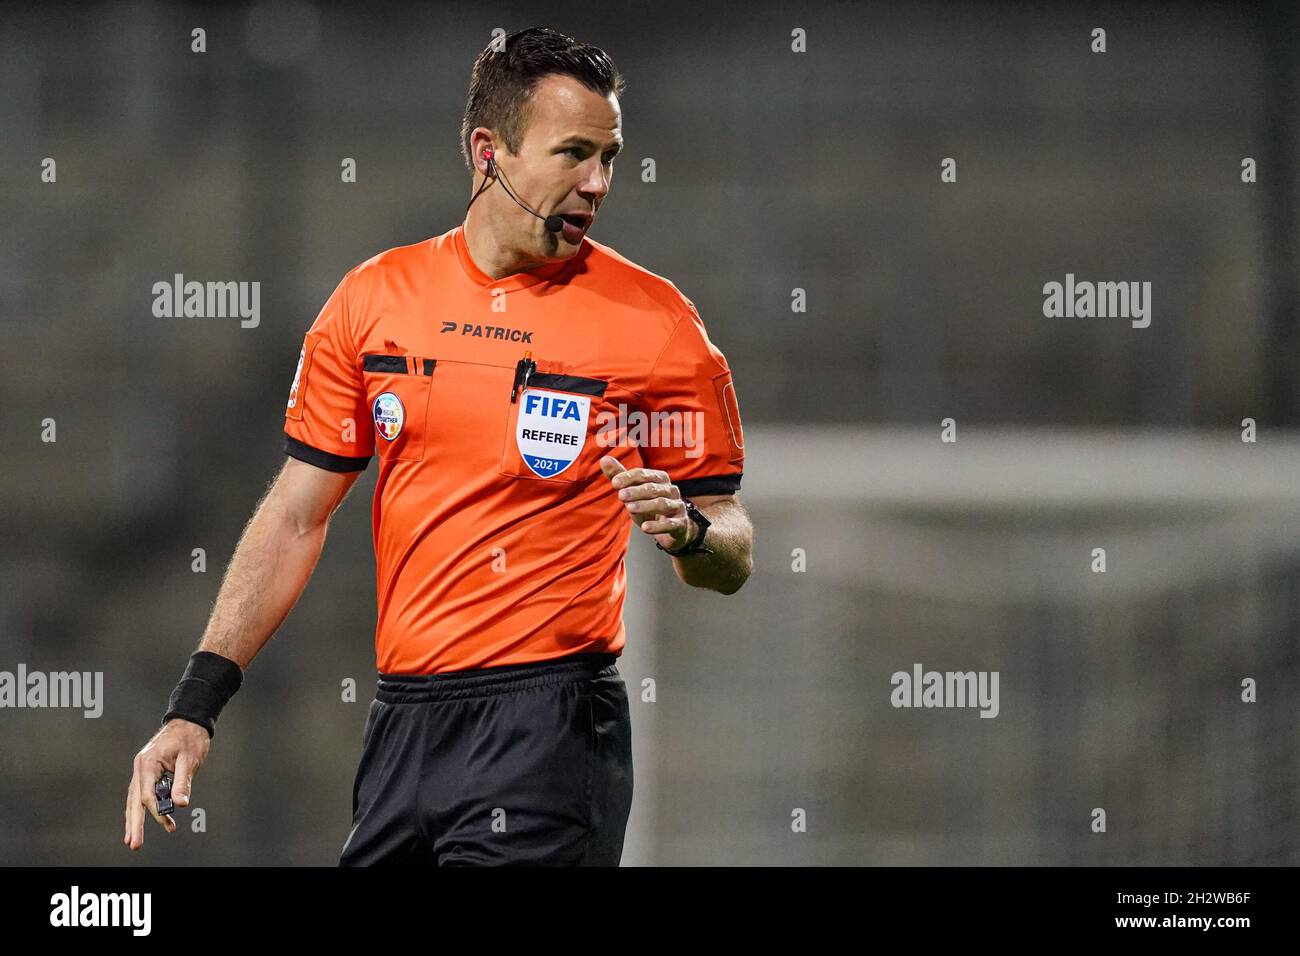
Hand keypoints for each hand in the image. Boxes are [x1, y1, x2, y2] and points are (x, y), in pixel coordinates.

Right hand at [124, 718, 209, 849]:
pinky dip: (141, 808)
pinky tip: (141, 821)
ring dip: (134, 819)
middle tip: (134, 844)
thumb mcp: (189, 760)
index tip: (168, 824)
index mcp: (148, 763)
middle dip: (134, 824)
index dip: (157, 812)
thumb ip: (183, 782)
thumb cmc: (190, 737)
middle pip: (135, 801)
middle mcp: (141, 767)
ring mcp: (142, 769)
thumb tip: (180, 804)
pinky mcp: (147, 771)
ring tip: (132, 839)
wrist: (189, 721)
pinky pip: (141, 793)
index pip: (148, 795)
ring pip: (134, 799)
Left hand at [599, 456, 694, 550]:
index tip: (614, 483)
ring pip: (662, 504)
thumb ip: (620, 477)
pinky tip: (645, 528)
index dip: (629, 478)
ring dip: (645, 505)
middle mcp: (671, 490)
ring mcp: (677, 506)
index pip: (643, 474)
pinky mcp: (681, 524)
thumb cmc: (650, 507)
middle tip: (620, 495)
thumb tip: (604, 460)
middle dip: (636, 491)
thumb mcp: (633, 492)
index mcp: (659, 479)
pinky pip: (670, 524)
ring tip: (630, 508)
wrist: (674, 528)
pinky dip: (658, 526)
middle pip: (653, 488)